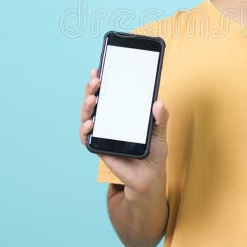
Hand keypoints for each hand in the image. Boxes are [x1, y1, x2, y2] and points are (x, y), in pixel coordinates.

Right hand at [80, 68, 168, 196]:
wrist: (149, 177)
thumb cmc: (153, 152)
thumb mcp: (160, 132)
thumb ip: (161, 118)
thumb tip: (158, 103)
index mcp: (122, 112)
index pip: (109, 92)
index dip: (102, 80)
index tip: (99, 69)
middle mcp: (109, 120)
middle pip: (95, 100)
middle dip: (92, 88)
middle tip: (96, 81)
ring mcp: (102, 132)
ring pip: (87, 115)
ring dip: (86, 106)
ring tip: (92, 100)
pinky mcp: (99, 147)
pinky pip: (86, 137)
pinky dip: (84, 130)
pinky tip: (90, 124)